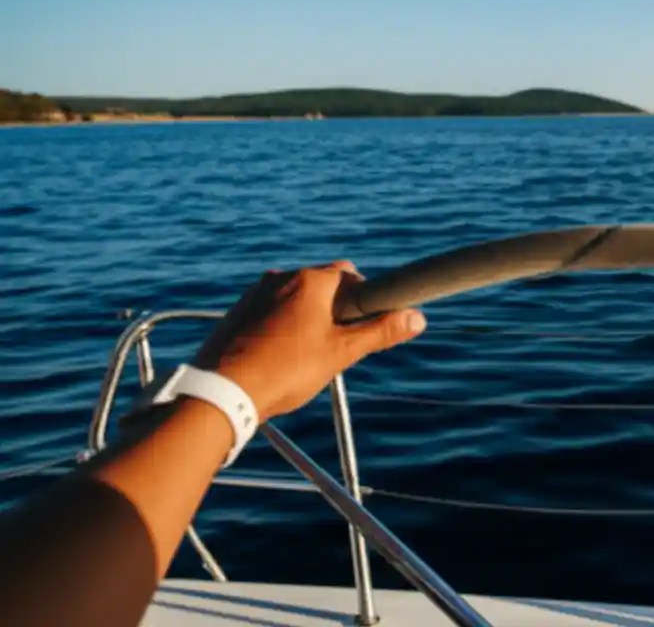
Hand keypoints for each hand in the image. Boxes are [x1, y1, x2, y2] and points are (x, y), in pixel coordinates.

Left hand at [193, 260, 425, 419]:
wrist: (222, 391)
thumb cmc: (285, 370)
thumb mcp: (341, 353)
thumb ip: (380, 332)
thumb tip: (417, 318)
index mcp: (311, 281)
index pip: (350, 275)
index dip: (364, 298)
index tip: (365, 323)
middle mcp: (281, 278)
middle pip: (321, 285)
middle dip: (335, 308)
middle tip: (338, 344)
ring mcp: (255, 293)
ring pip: (294, 298)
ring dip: (307, 317)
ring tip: (306, 355)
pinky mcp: (237, 312)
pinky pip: (270, 310)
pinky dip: (281, 325)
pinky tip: (280, 356)